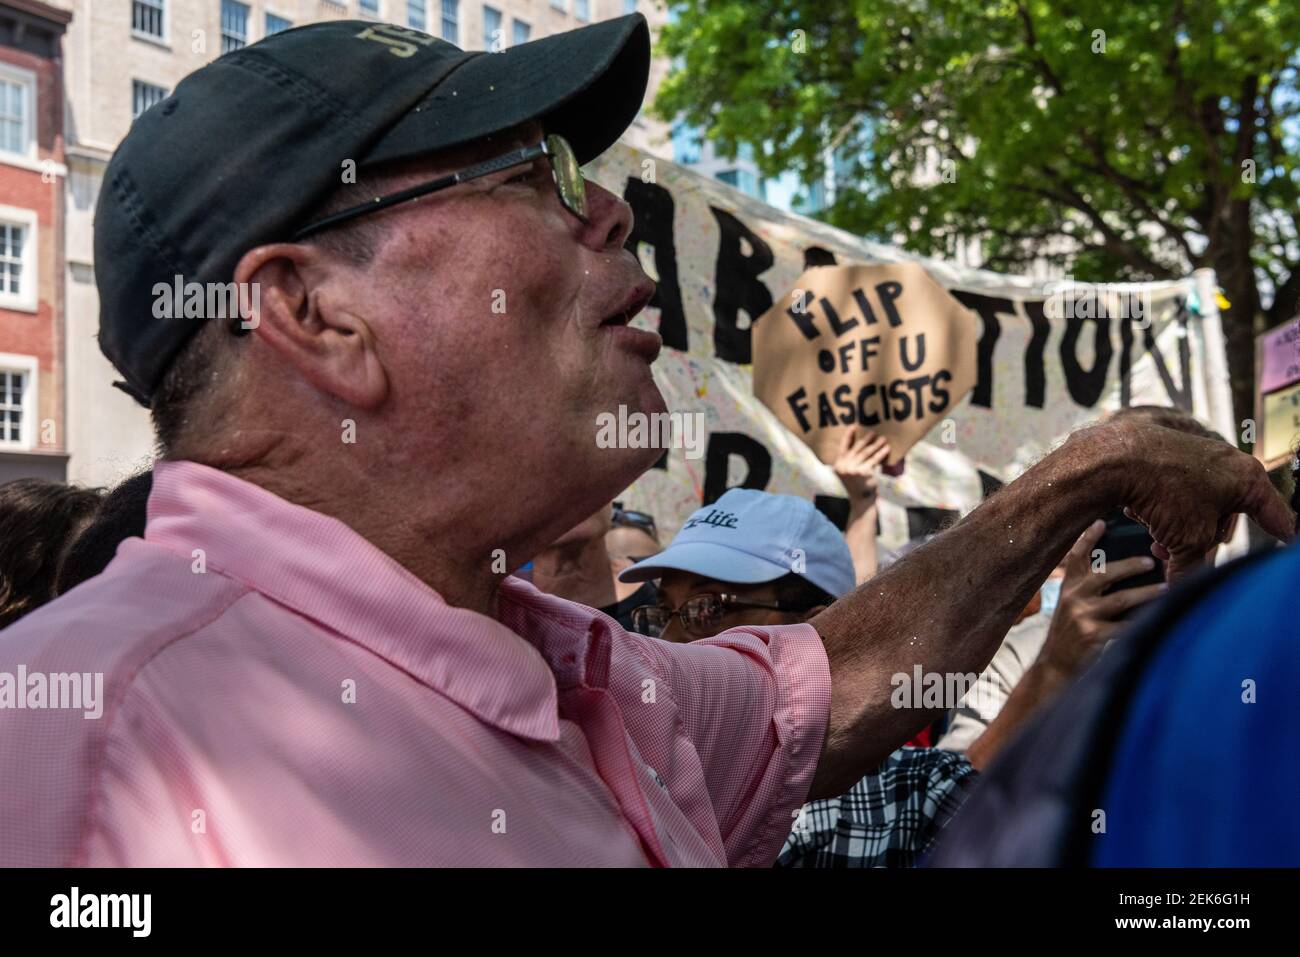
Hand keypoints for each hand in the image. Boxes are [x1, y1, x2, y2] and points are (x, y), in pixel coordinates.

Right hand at [833, 428, 890, 509]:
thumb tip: (862, 444)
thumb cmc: (856, 485)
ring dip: (876, 445)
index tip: (854, 426)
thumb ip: (850, 460)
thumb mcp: (848, 472)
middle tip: (874, 432)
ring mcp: (853, 469)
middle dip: (867, 440)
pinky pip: (874, 460)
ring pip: (867, 453)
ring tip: (883, 439)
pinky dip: (881, 454)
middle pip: (857, 449)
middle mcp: (844, 466)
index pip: (843, 447)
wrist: (861, 500)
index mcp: (838, 464)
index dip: (848, 436)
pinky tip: (886, 449)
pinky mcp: (864, 472)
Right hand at [1037, 519, 1164, 679]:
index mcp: (1068, 587)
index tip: (1101, 522)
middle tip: (1151, 561)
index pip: (1076, 557)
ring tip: (1166, 588)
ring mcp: (1083, 617)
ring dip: (1147, 593)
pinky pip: (1126, 626)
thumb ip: (1088, 589)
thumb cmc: (1070, 633)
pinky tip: (1160, 618)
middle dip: (1130, 566)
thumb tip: (1123, 571)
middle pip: (1105, 574)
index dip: (1087, 538)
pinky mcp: (1094, 636)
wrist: (1055, 664)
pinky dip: (1144, 622)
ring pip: (1122, 599)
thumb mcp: (1070, 605)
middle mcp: (1073, 598)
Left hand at [1082, 418, 1293, 579]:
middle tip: (1171, 555)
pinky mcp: (1168, 457)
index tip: (1287, 543)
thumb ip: (1192, 566)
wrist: (1115, 455)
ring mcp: (1197, 458)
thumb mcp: (1187, 538)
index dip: (1282, 533)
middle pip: (1224, 517)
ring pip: (1194, 508)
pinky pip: (1172, 493)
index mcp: (1248, 480)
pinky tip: (1137, 513)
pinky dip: (1158, 508)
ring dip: (1173, 530)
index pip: (1275, 516)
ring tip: (1153, 543)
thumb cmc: (1163, 490)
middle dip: (1197, 541)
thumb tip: (1181, 587)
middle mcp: (1227, 464)